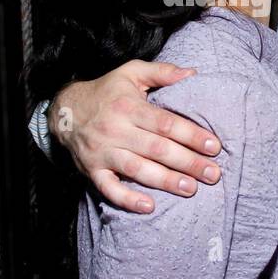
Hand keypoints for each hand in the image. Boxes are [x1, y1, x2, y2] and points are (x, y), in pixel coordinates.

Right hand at [50, 60, 222, 211]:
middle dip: (187, 162)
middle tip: (212, 174)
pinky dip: (127, 199)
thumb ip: (163, 72)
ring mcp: (103, 152)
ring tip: (191, 189)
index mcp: (128, 107)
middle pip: (157, 149)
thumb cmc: (106, 91)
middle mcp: (116, 130)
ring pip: (137, 169)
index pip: (165, 123)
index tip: (213, 146)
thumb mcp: (131, 73)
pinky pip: (109, 189)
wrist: (64, 110)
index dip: (191, 135)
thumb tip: (193, 73)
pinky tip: (149, 206)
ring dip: (165, 181)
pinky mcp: (92, 170)